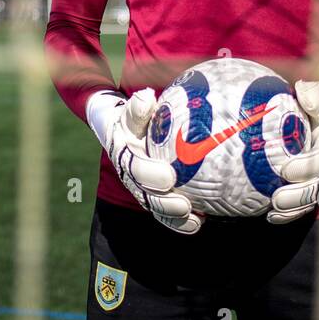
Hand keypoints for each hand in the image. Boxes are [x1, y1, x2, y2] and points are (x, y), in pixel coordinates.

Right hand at [90, 88, 203, 234]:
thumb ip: (139, 107)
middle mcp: (128, 173)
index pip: (133, 165)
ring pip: (153, 206)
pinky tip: (199, 222)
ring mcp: (138, 187)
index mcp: (123, 152)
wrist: (120, 129)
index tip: (170, 177)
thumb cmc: (137, 117)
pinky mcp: (151, 196)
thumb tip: (146, 97)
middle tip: (184, 204)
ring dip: (172, 216)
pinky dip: (179, 222)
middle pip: (143, 192)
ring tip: (192, 217)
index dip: (149, 174)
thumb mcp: (135, 110)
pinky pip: (163, 214)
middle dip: (163, 201)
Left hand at [267, 80, 318, 224]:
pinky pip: (307, 204)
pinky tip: (270, 217)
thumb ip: (316, 94)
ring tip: (273, 210)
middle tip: (276, 199)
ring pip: (314, 198)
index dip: (306, 166)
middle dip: (298, 195)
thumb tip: (302, 91)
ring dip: (294, 208)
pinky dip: (291, 214)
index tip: (285, 169)